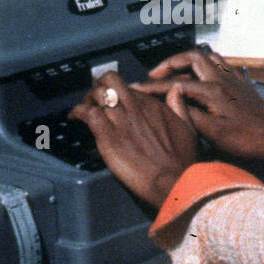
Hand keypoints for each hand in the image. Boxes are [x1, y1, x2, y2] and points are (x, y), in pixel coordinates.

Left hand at [69, 71, 199, 207]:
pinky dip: (78, 113)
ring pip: (95, 94)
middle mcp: (135, 108)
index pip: (128, 87)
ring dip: (86, 100)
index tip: (114, 101)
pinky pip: (87, 114)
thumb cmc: (182, 162)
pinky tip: (75, 118)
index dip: (117, 92)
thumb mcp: (189, 128)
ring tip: (82, 109)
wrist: (173, 181)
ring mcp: (120, 121)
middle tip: (94, 99)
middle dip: (98, 87)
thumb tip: (175, 90)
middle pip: (109, 81)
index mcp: (152, 105)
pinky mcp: (107, 136)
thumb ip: (179, 106)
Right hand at [133, 48, 263, 163]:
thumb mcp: (213, 133)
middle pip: (191, 57)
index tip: (139, 89)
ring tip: (175, 74)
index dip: (154, 87)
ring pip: (206, 57)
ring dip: (187, 62)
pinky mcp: (239, 84)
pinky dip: (203, 67)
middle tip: (155, 75)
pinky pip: (217, 65)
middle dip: (170, 64)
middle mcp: (222, 78)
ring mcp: (232, 79)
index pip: (176, 84)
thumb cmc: (247, 139)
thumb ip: (190, 114)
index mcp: (212, 90)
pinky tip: (199, 80)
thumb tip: (172, 101)